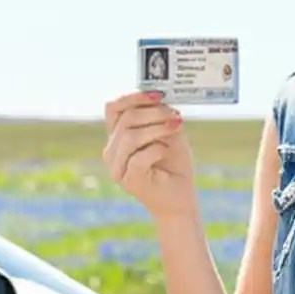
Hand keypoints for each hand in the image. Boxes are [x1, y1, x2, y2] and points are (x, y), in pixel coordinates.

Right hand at [102, 91, 197, 222]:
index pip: (113, 108)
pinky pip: (139, 157)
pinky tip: (166, 151)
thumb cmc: (174, 165)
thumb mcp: (168, 132)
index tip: (157, 95)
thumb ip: (160, 115)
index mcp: (118, 137)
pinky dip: (156, 149)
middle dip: (154, 113)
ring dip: (157, 128)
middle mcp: (113, 152)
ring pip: (130, 136)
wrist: (181, 199)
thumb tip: (158, 96)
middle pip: (125, 120)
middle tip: (175, 115)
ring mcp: (119, 168)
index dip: (133, 97)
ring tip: (177, 127)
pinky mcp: (131, 182)